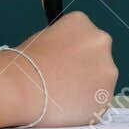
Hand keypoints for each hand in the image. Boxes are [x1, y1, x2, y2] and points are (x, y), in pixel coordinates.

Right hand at [11, 11, 117, 125]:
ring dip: (87, 86)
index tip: (62, 60)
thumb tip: (66, 56)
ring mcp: (107, 70)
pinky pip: (98, 101)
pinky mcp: (106, 97)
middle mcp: (100, 42)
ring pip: (101, 79)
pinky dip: (86, 105)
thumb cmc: (24, 65)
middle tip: (63, 78)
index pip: (84, 34)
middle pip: (97, 55)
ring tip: (62, 94)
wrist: (21, 89)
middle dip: (84, 66)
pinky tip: (67, 105)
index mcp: (81, 22)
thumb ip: (62, 44)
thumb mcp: (41, 39)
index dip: (72, 50)